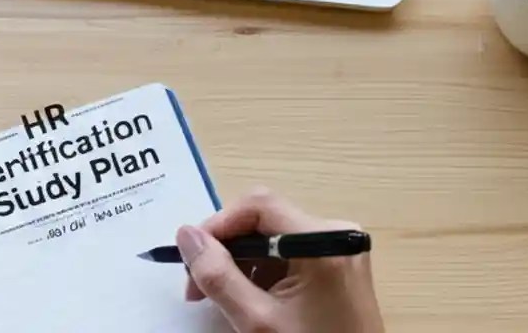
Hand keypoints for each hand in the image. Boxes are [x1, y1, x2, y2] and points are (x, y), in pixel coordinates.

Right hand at [177, 189, 384, 332]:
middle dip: (226, 250)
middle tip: (198, 287)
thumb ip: (218, 276)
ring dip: (241, 264)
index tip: (192, 258)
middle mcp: (336, 235)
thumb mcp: (256, 321)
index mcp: (324, 241)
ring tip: (221, 299)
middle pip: (265, 221)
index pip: (259, 205)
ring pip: (274, 239)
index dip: (218, 225)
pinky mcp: (338, 268)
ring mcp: (340, 252)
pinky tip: (249, 301)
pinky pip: (289, 256)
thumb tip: (187, 235)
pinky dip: (263, 273)